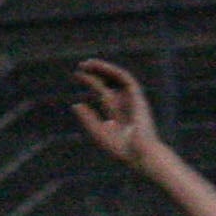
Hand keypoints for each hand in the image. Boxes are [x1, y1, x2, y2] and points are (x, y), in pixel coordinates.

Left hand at [70, 58, 171, 172]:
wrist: (140, 152)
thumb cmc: (122, 149)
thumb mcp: (100, 133)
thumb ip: (88, 119)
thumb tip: (76, 105)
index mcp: (116, 113)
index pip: (102, 92)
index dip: (91, 82)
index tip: (77, 75)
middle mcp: (123, 103)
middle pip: (108, 83)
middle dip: (96, 73)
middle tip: (80, 65)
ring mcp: (131, 99)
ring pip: (117, 77)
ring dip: (103, 68)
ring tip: (88, 63)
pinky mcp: (137, 96)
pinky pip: (125, 78)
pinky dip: (113, 71)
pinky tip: (100, 67)